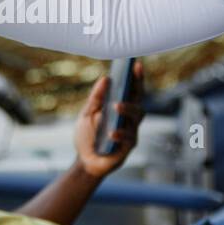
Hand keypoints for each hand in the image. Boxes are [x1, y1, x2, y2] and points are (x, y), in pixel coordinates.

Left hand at [74, 62, 143, 178]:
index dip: (136, 77)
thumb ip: (96, 98)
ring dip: (127, 110)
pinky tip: (110, 133)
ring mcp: (131, 132)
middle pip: (139, 100)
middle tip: (129, 80)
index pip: (131, 90)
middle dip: (137, 89)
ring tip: (116, 106)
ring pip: (137, 117)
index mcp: (120, 107)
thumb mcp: (87, 113)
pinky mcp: (128, 146)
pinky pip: (129, 138)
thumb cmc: (88, 135)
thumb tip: (105, 78)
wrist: (85, 161)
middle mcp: (129, 118)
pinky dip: (119, 134)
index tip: (136, 63)